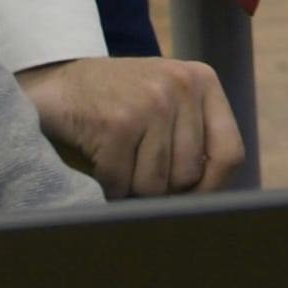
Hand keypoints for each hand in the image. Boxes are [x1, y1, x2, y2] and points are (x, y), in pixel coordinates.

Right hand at [15, 55, 244, 196]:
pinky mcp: (117, 123)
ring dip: (130, 187)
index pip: (229, 154)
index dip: (211, 188)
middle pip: (188, 177)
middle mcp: (181, 86)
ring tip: (116, 159)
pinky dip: (105, 185)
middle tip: (135, 168)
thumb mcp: (167, 105)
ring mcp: (150, 102)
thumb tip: (211, 205)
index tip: (188, 200)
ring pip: (154, 185)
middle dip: (159, 188)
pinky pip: (120, 184)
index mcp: (202, 82)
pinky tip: (96, 159)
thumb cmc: (117, 105)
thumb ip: (194, 139)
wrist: (57, 84)